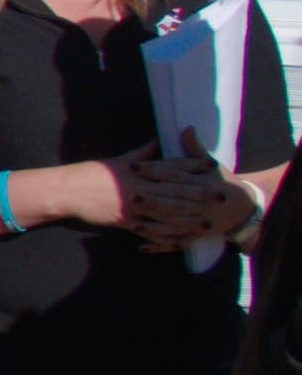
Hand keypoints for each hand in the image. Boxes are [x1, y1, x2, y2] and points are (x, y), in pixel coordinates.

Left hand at [101, 151, 250, 248]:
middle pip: (173, 200)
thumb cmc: (222, 181)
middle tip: (129, 194)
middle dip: (152, 198)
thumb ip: (195, 149)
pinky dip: (160, 245)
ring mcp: (199, 222)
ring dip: (153, 224)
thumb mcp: (211, 164)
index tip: (132, 166)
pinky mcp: (197, 235)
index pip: (174, 175)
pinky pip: (177, 242)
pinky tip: (141, 246)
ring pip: (174, 224)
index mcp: (202, 183)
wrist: (245, 208)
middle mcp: (201, 203)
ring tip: (131, 223)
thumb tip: (186, 127)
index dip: (153, 170)